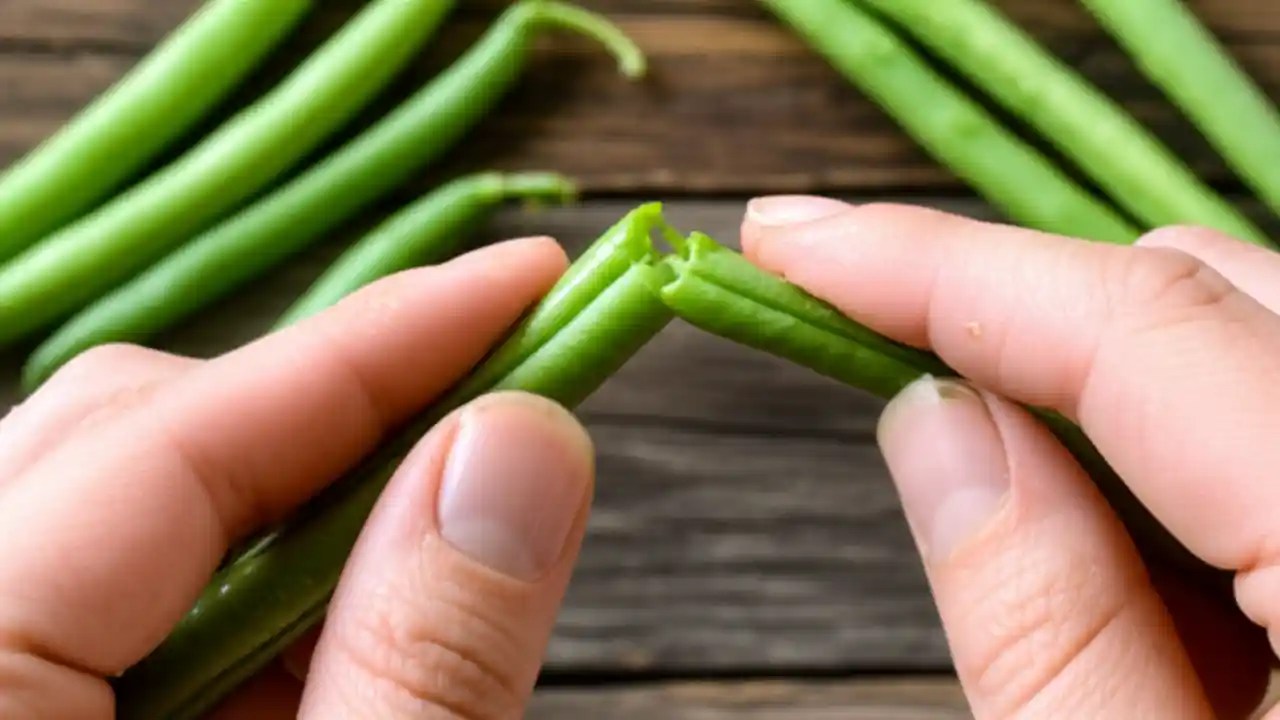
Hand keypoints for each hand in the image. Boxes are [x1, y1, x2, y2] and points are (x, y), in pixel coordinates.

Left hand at [0, 237, 596, 718]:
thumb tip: (520, 444)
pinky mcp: (9, 698)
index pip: (161, 433)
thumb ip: (422, 663)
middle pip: (119, 434)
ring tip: (452, 534)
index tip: (527, 282)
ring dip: (303, 503)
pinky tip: (343, 635)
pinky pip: (100, 591)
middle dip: (341, 408)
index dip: (370, 342)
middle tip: (512, 401)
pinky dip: (247, 586)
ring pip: (116, 501)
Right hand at [742, 197, 1279, 719]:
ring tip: (1020, 523)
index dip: (942, 268)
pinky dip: (1178, 457)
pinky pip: (1276, 420)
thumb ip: (1048, 627)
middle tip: (871, 354)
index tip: (793, 245)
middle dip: (1021, 314)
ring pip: (1249, 341)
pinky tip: (1133, 565)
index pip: (1147, 323)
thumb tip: (935, 421)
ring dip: (1099, 397)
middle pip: (1208, 293)